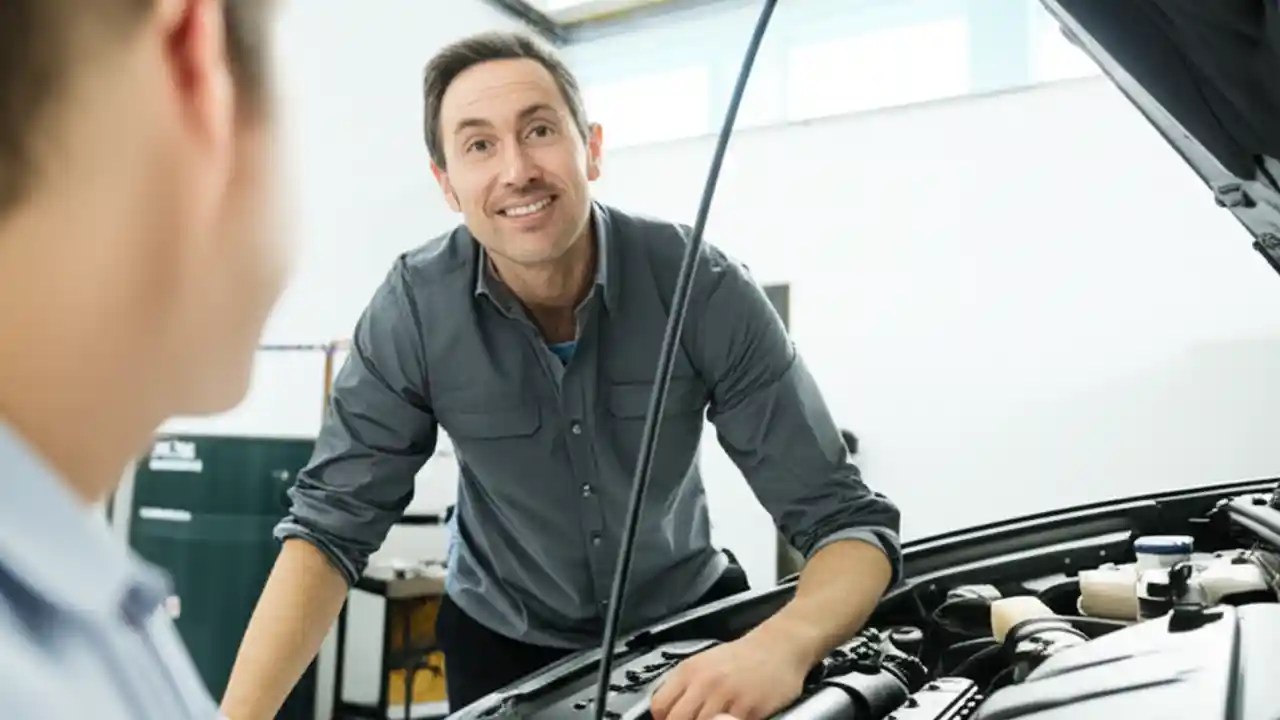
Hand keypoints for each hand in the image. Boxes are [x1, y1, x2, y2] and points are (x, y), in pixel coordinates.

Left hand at [649, 633, 809, 719]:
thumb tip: (665, 712)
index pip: (660, 706)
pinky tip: (733, 718)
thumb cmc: (742, 657)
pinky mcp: (749, 710)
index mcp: (689, 670)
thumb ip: (684, 685)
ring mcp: (727, 697)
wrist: (779, 646)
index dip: (664, 719)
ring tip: (716, 719)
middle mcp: (705, 683)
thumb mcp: (704, 662)